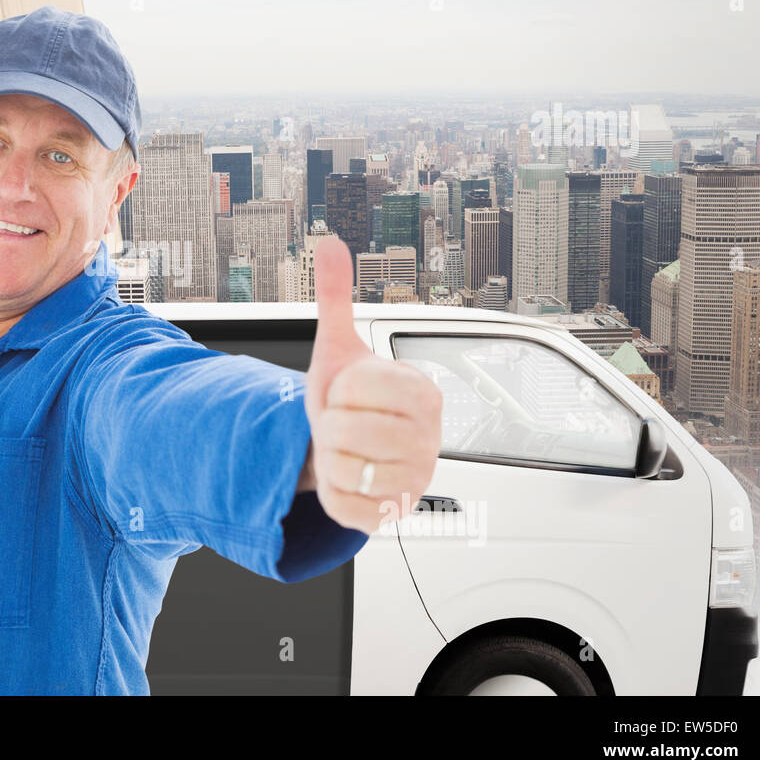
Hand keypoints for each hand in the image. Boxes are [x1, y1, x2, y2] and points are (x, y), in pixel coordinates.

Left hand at [303, 235, 441, 532]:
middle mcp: (430, 439)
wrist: (345, 444)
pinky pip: (343, 506)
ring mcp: (416, 480)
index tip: (350, 392)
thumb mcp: (338, 346)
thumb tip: (331, 244)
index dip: (338, 389)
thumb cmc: (349, 398)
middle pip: (347, 432)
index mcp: (424, 393)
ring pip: (342, 469)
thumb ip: (335, 296)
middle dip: (330, 426)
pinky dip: (331, 492)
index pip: (357, 389)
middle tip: (344, 423)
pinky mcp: (394, 515)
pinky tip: (348, 477)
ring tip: (345, 449)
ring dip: (329, 458)